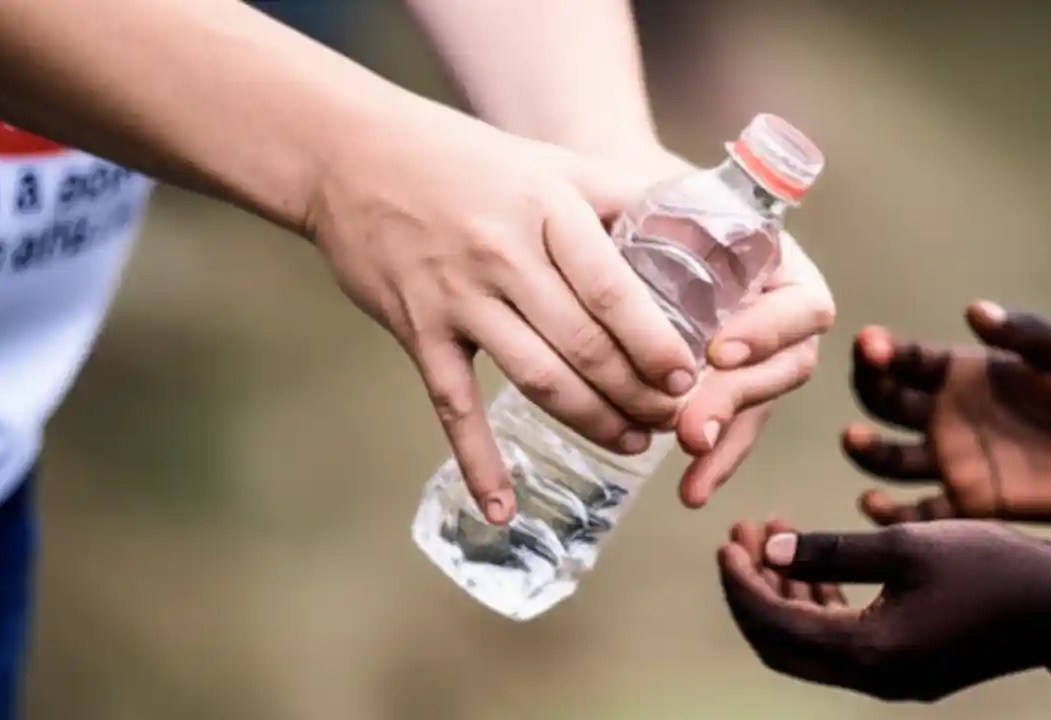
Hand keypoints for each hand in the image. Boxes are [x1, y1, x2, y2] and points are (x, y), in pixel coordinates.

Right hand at [309, 105, 696, 523]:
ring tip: (632, 443)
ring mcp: (457, 298)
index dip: (655, 342)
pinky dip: (478, 462)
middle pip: (583, 344)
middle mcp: (504, 256)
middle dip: (637, 393)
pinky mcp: (418, 331)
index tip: (688, 377)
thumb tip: (696, 222)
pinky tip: (502, 509)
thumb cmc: (467, 160)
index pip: (613, 289)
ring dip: (590, 421)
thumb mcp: (551, 162)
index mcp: (547, 210)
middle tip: (674, 419)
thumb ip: (620, 194)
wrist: (355, 157)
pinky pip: (454, 408)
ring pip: (536, 378)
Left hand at [589, 146, 835, 507]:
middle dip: (736, 398)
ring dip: (727, 438)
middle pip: (785, 366)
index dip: (767, 331)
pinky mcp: (733, 388)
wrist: (636, 216)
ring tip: (689, 464)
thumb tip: (653, 208)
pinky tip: (689, 490)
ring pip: (760, 403)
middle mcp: (782, 313)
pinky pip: (734, 429)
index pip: (803, 305)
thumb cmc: (656, 199)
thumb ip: (681, 212)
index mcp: (785, 264)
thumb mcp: (672, 197)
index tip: (719, 350)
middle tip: (688, 425)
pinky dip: (714, 459)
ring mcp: (761, 356)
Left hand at [718, 519, 1050, 700]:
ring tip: (771, 532)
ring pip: (809, 641)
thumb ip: (833, 551)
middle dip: (753, 588)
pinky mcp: (905, 664)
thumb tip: (769, 549)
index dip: (741, 583)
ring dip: (783, 591)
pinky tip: (811, 561)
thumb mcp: (907, 545)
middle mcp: (872, 675)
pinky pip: (840, 639)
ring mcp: (889, 675)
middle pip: (781, 642)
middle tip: (741, 534)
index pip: (775, 624)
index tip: (726, 540)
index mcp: (868, 650)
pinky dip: (817, 602)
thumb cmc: (993, 568)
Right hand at [845, 301, 1050, 523]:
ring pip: (890, 458)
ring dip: (866, 449)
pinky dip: (890, 513)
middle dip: (870, 387)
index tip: (872, 343)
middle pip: (886, 402)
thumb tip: (976, 310)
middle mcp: (947, 415)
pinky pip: (920, 512)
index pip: (908, 360)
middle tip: (870, 379)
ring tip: (855, 439)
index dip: (884, 352)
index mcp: (964, 374)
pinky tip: (873, 504)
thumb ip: (1026, 334)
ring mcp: (954, 462)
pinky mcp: (970, 506)